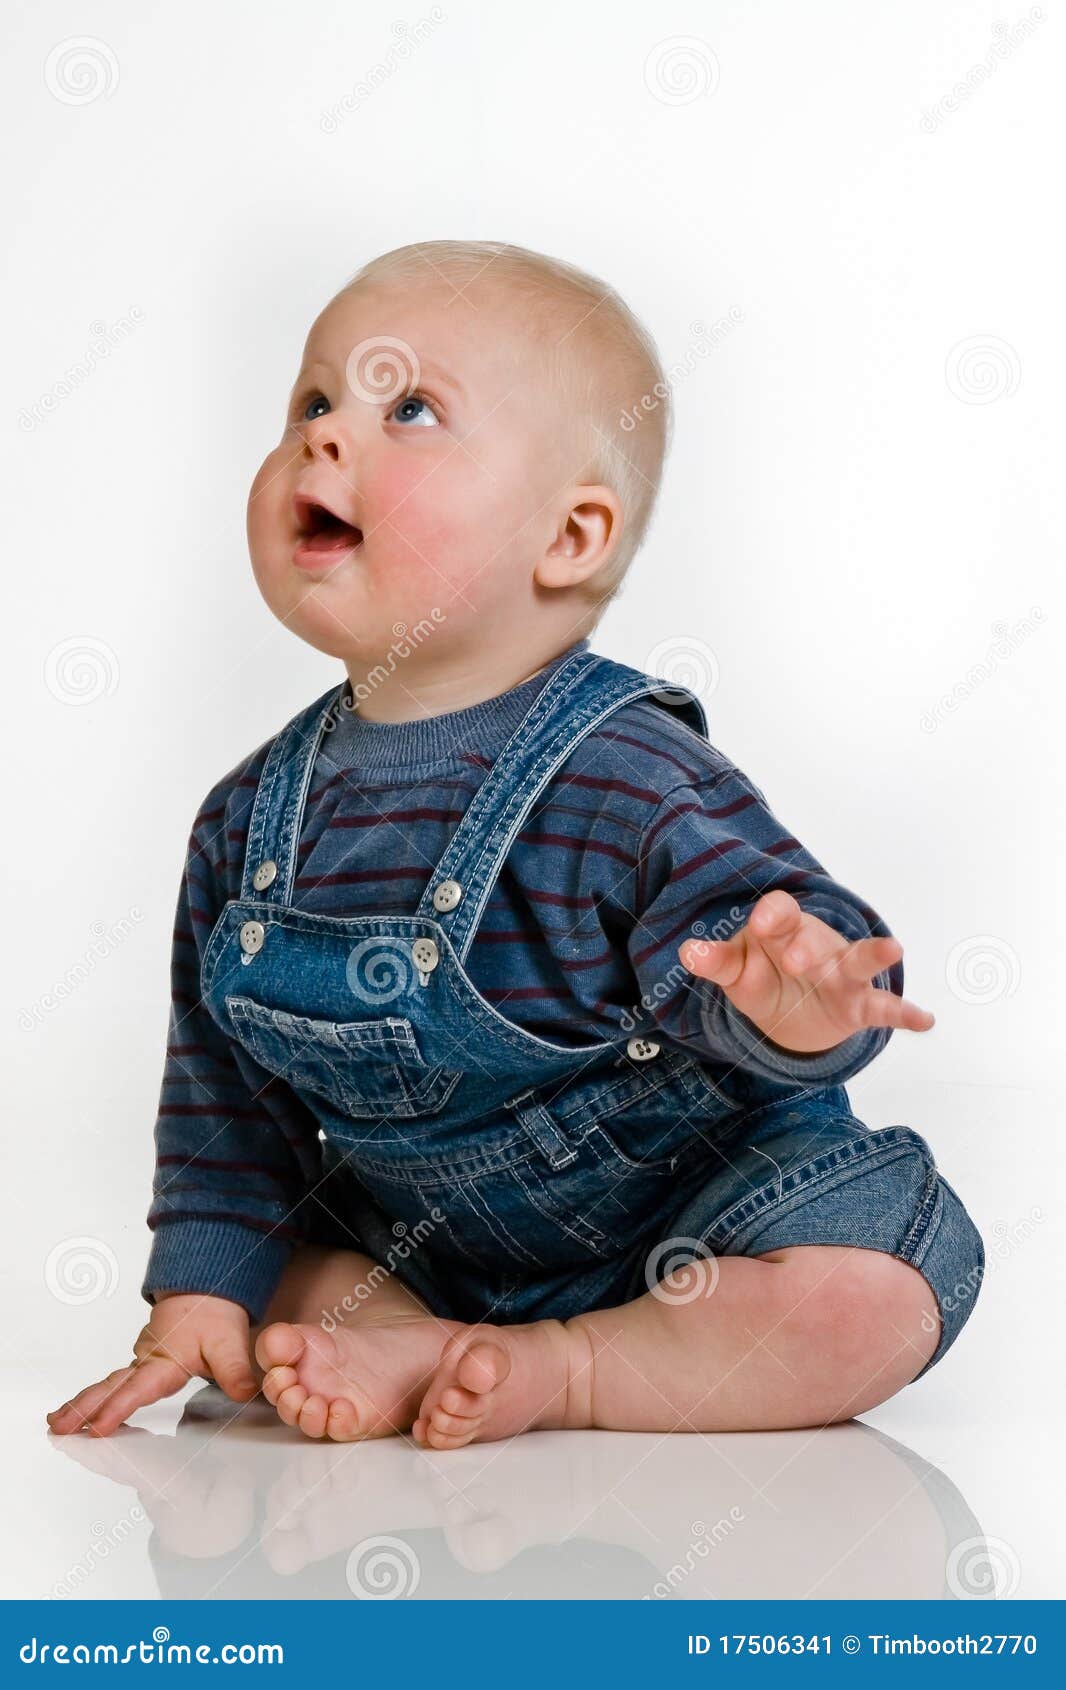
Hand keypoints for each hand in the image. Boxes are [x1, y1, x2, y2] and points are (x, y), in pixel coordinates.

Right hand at [46, 1292, 257, 1438]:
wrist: (208, 1290)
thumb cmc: (214, 1314)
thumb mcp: (229, 1341)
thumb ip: (234, 1370)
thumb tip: (244, 1393)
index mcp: (164, 1360)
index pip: (137, 1388)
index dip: (118, 1408)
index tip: (98, 1426)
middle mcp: (147, 1361)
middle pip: (110, 1387)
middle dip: (82, 1408)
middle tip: (58, 1428)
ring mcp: (141, 1361)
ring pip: (107, 1384)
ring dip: (81, 1403)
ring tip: (57, 1422)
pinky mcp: (141, 1363)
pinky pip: (113, 1382)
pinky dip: (93, 1396)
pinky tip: (81, 1409)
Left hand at [678, 888, 933, 1055]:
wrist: (788, 1009)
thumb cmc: (762, 974)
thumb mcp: (737, 971)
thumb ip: (716, 961)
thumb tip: (689, 951)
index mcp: (783, 931)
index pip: (780, 913)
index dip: (772, 915)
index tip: (761, 923)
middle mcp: (817, 947)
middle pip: (814, 941)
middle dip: (806, 949)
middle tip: (793, 962)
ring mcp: (841, 975)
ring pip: (858, 962)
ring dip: (873, 955)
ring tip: (894, 948)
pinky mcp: (857, 1005)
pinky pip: (882, 1008)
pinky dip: (904, 1013)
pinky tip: (926, 1020)